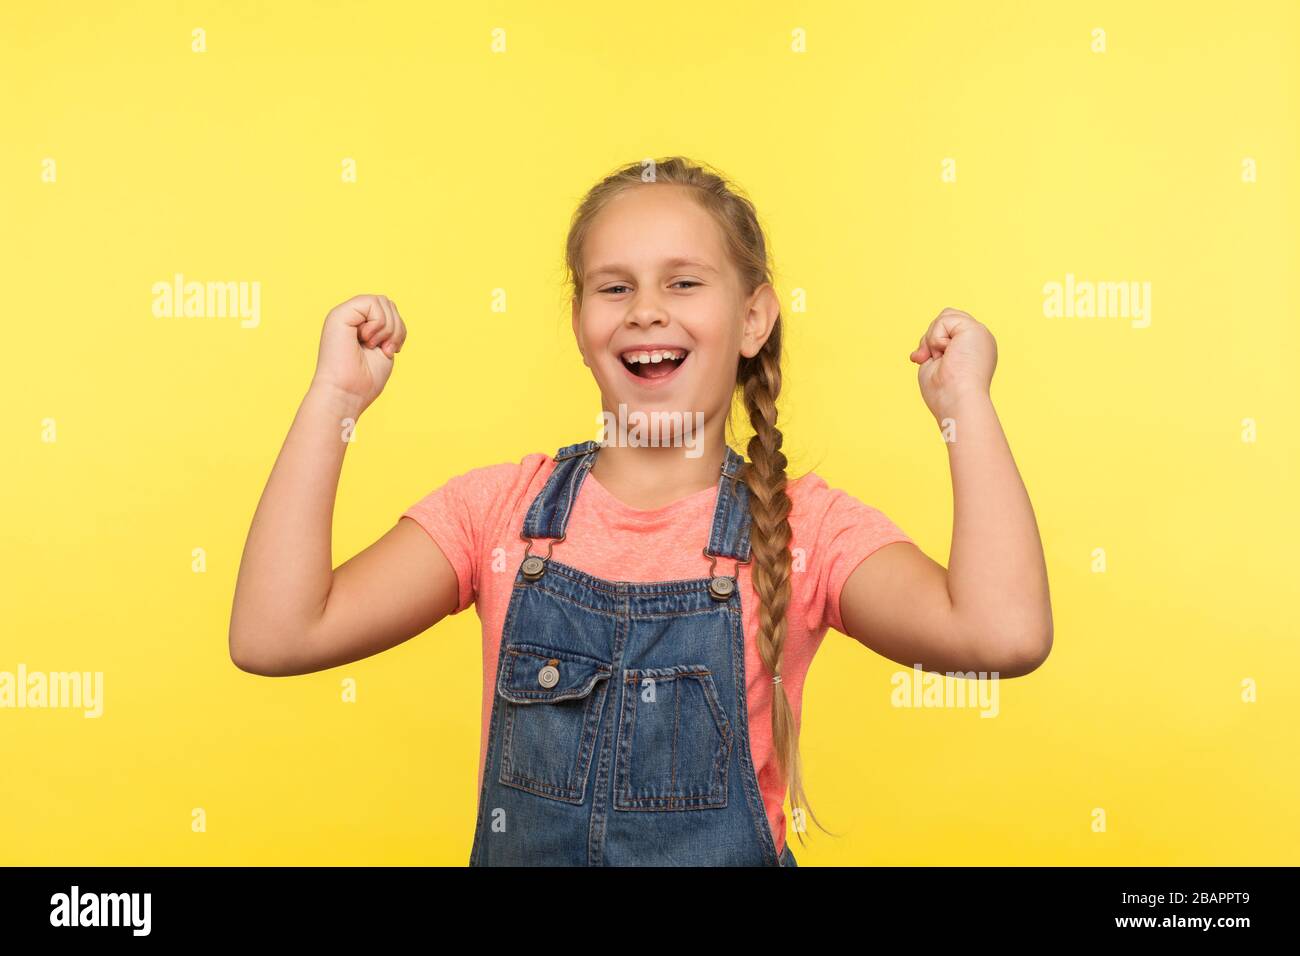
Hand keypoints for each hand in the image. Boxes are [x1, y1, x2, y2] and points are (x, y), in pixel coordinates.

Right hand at [309, 294, 406, 413]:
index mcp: (360, 326)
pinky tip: (368, 340)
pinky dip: (379, 323)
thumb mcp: (384, 349)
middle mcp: (350, 318)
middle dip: (396, 326)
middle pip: (387, 303)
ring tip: (376, 346)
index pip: (389, 311)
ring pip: (382, 300)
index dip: (399, 328)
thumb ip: (388, 329)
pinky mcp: (339, 314)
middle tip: (386, 348)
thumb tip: (395, 316)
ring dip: (388, 327)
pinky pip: (371, 302)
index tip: (392, 351)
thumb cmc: (364, 381)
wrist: (346, 394)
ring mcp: (344, 314)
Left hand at [909, 307, 996, 420]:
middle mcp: (978, 341)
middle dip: (930, 338)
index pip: (947, 331)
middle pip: (946, 319)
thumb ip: (931, 353)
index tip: (921, 360)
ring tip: (941, 357)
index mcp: (971, 351)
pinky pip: (944, 319)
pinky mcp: (975, 328)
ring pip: (945, 316)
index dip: (930, 342)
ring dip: (933, 338)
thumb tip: (920, 352)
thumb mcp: (934, 368)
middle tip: (930, 359)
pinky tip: (946, 353)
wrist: (958, 400)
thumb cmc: (945, 393)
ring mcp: (979, 333)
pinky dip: (936, 338)